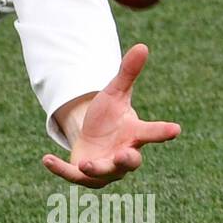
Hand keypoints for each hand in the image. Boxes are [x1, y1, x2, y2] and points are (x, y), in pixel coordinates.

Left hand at [42, 43, 179, 187]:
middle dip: (127, 159)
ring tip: (85, 164)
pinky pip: (74, 176)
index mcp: (135, 135)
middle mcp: (124, 155)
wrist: (92, 137)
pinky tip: (46, 159)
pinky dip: (61, 169)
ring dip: (95, 169)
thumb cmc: (109, 116)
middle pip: (131, 161)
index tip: (176, 129)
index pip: (152, 132)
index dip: (163, 131)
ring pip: (104, 173)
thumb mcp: (115, 93)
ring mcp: (106, 169)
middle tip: (125, 155)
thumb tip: (142, 45)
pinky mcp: (86, 176)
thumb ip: (128, 73)